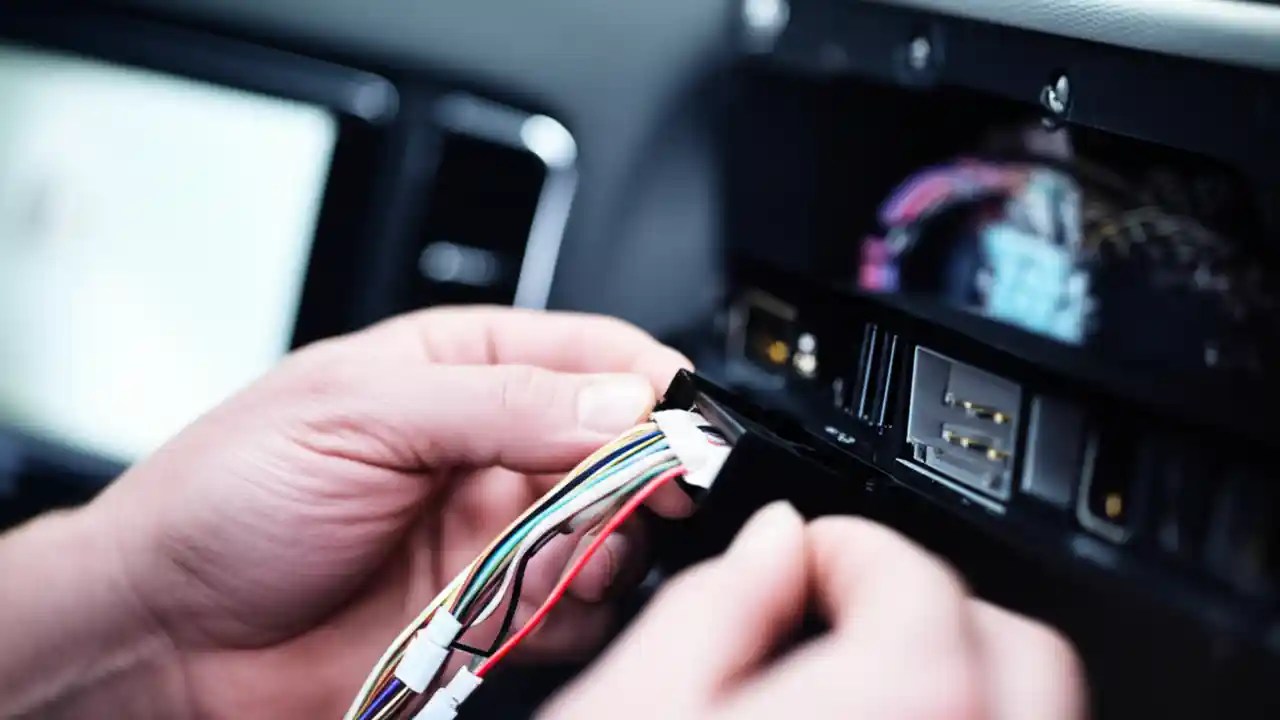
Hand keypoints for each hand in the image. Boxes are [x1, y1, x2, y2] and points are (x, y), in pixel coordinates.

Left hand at [48, 307, 689, 716]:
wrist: (164, 637)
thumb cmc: (225, 499)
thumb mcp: (355, 415)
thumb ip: (496, 404)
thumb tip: (617, 401)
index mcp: (458, 369)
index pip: (589, 354)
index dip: (648, 383)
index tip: (683, 421)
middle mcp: (487, 449)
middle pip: (616, 446)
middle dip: (643, 471)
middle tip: (651, 496)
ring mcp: (492, 534)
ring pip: (610, 531)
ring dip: (610, 546)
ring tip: (570, 557)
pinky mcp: (489, 614)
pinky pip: (575, 609)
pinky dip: (577, 612)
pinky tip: (536, 609)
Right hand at [542, 503, 1085, 719]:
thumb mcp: (630, 699)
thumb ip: (716, 597)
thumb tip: (773, 540)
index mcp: (894, 709)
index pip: (917, 578)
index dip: (849, 547)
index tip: (801, 556)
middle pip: (1018, 649)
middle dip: (935, 604)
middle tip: (846, 611)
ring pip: (1031, 711)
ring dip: (963, 667)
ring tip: (861, 671)